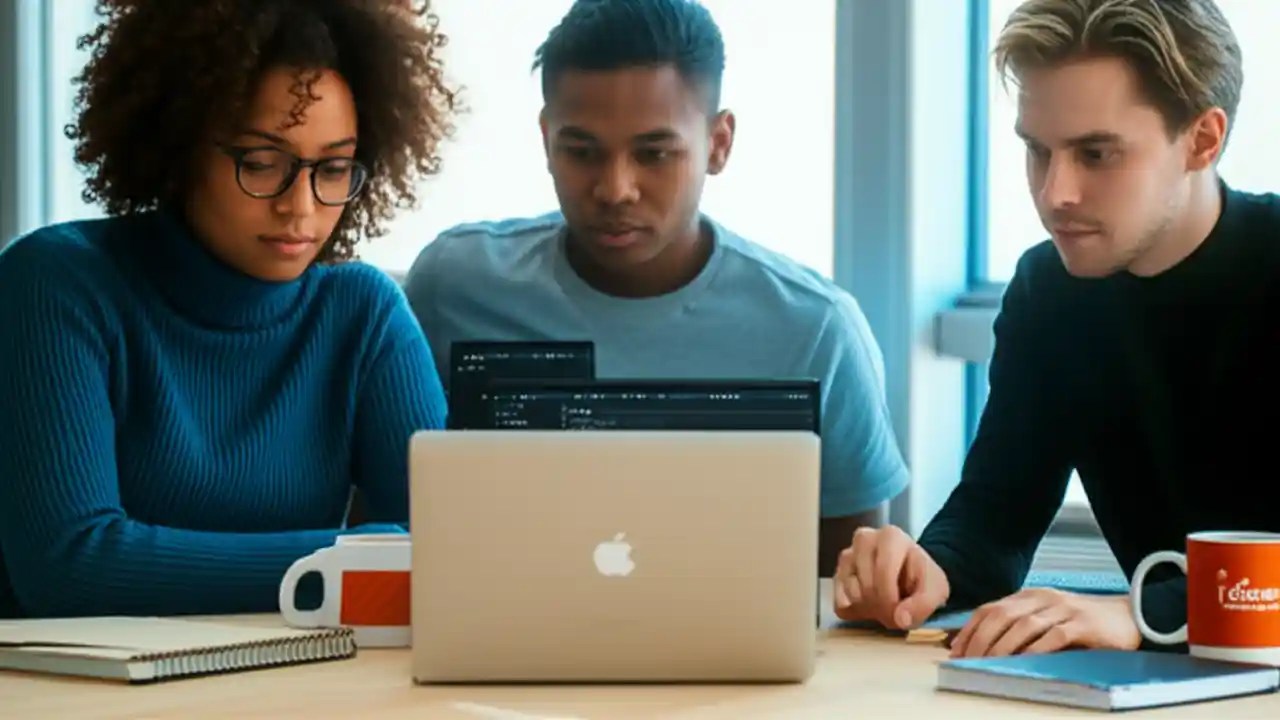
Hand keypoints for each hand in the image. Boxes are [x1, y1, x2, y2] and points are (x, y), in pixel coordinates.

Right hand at [832, 525, 949, 628]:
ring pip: (852, 594)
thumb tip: (901, 619)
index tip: (902, 612)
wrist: (909, 574)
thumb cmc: (920, 577)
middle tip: (895, 611)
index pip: (883, 574)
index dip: (892, 600)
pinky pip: (840, 603)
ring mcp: (847, 556)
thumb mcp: (936, 589)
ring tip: (885, 604)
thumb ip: (924, 603)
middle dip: (882, 606)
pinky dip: (855, 611)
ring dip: (869, 608)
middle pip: (867, 586)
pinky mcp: (837, 574)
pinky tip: (870, 604)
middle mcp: (863, 539)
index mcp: (890, 537)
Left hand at [949, 588, 1141, 657]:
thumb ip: (1018, 627)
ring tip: (987, 664)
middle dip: (979, 640)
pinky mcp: (1082, 624)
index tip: (954, 652)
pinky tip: (1022, 662)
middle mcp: (1042, 598)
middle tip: (966, 662)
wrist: (1128, 617)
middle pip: (1001, 616)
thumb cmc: (1082, 623)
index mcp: (1029, 596)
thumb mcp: (1045, 619)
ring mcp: (1063, 609)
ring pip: (1023, 626)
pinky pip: (1053, 636)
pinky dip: (1035, 650)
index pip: (989, 609)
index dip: (969, 630)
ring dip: (1001, 646)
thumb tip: (981, 648)